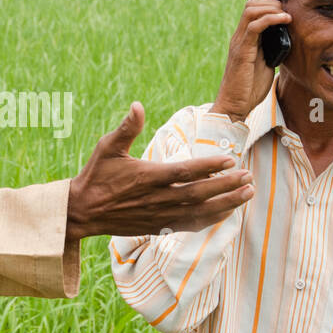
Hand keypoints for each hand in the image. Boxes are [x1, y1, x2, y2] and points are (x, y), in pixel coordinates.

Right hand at [65, 102, 254, 240]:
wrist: (83, 212)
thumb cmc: (96, 176)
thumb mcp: (107, 148)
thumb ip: (126, 128)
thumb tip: (138, 105)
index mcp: (147, 176)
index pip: (185, 171)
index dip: (210, 166)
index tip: (230, 160)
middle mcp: (157, 198)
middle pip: (199, 193)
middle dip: (227, 186)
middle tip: (249, 176)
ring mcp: (160, 215)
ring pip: (200, 212)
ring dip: (227, 203)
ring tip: (248, 193)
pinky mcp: (159, 227)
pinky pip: (191, 225)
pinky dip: (211, 219)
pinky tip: (228, 211)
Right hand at [211, 0, 290, 122]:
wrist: (235, 106)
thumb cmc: (250, 88)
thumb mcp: (267, 64)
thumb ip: (273, 49)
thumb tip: (288, 38)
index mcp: (245, 37)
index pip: (252, 6)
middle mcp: (239, 35)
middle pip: (251, 3)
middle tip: (287, 6)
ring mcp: (239, 42)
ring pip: (251, 10)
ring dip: (272, 7)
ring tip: (286, 15)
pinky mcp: (242, 50)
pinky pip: (254, 26)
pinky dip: (270, 19)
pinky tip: (284, 21)